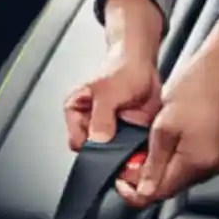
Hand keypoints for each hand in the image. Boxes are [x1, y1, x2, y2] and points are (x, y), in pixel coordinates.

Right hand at [64, 0, 163, 148]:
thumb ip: (101, 117)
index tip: (107, 142)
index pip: (77, 142)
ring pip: (114, 153)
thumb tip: (98, 139)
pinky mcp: (127, 134)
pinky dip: (138, 148)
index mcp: (76, 112)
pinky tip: (142, 136)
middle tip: (124, 140)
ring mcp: (109, 131)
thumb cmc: (121, 69)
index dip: (91, 147)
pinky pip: (131, 150)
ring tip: (134, 135)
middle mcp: (90, 124)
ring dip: (126, 151)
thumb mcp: (107, 92)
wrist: (142, 64)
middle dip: (111, 152)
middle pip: (96, 151)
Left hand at [115, 14, 218, 207]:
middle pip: (172, 187)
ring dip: (163, 166)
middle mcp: (212, 167)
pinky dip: (178, 157)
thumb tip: (143, 190)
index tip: (121, 180)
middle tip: (132, 157)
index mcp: (198, 163)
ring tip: (151, 144)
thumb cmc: (196, 88)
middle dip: (149, 177)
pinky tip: (171, 140)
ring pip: (182, 175)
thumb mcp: (162, 126)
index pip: (160, 194)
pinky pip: (195, 164)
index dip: (136, 191)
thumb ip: (152, 162)